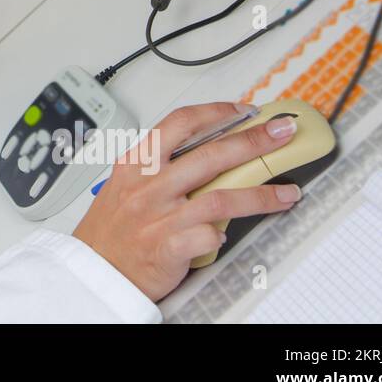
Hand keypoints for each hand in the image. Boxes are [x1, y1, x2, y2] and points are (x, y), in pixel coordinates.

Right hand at [72, 102, 300, 301]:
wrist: (95, 270)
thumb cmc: (112, 227)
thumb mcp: (125, 183)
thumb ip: (159, 165)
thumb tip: (207, 148)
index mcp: (136, 163)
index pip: (180, 124)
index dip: (216, 113)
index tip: (244, 111)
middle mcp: (148, 186)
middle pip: (210, 155)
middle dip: (253, 141)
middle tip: (281, 135)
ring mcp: (158, 217)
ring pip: (219, 197)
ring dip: (260, 194)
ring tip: (286, 192)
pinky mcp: (167, 248)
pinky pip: (205, 236)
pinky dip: (220, 233)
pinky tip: (230, 233)